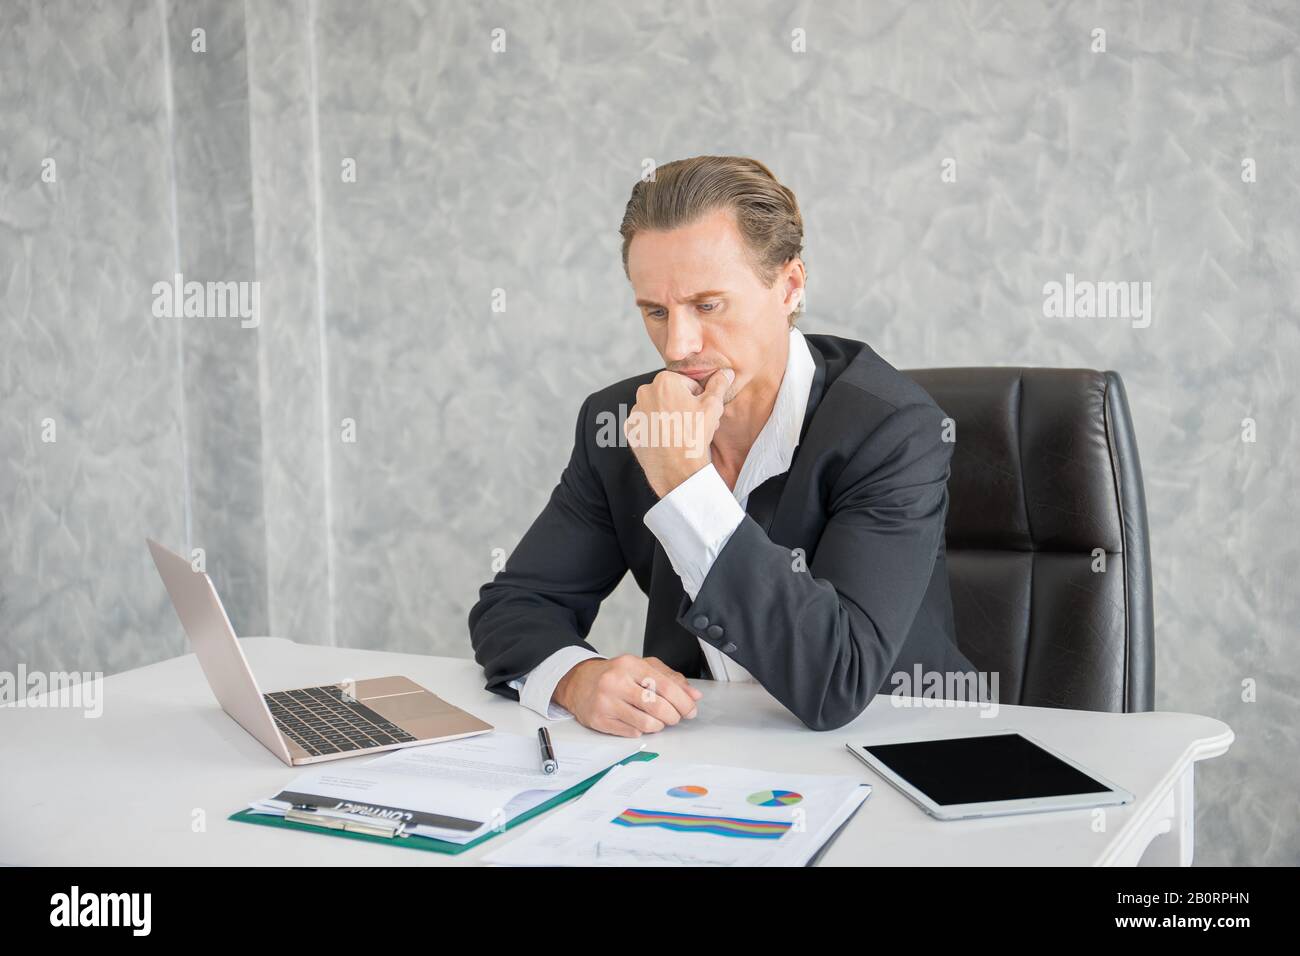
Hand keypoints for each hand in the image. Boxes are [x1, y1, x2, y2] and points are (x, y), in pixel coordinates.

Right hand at [552, 654, 703, 736]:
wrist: (578, 682)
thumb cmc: (614, 675)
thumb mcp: (642, 667)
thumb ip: (670, 678)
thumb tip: (693, 695)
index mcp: (630, 665)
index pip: (665, 686)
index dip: (683, 701)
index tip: (690, 710)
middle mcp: (616, 682)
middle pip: (657, 707)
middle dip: (673, 716)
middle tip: (675, 717)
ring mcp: (606, 702)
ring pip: (645, 724)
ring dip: (658, 726)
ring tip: (658, 721)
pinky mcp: (598, 720)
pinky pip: (630, 733)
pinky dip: (640, 731)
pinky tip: (639, 723)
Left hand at [625, 368, 733, 497]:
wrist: (677, 470)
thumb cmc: (695, 436)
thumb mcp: (713, 407)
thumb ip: (719, 384)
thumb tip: (726, 372)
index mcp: (664, 380)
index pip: (688, 384)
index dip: (699, 399)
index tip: (700, 414)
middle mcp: (644, 392)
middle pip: (671, 395)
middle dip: (683, 406)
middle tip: (693, 425)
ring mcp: (635, 412)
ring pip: (658, 409)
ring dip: (669, 417)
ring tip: (681, 434)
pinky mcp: (631, 430)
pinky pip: (647, 424)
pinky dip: (656, 430)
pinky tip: (667, 441)